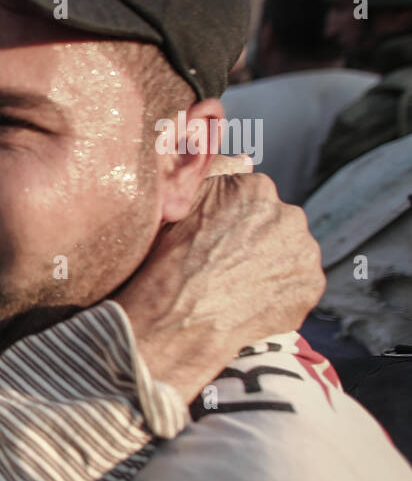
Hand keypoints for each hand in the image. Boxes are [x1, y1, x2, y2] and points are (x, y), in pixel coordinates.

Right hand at [115, 172, 323, 402]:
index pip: (252, 197)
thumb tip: (242, 161)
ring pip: (291, 253)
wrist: (177, 319)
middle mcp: (289, 214)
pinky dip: (280, 293)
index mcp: (256, 188)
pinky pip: (298, 285)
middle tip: (226, 264)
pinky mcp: (311, 285)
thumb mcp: (178, 206)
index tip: (215, 239)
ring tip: (237, 286)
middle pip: (277, 223)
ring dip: (271, 265)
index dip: (232, 219)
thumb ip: (213, 177)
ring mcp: (305, 252)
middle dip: (258, 240)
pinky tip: (250, 302)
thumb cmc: (169, 263)